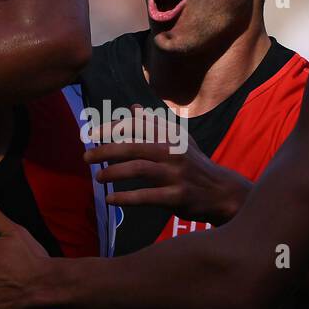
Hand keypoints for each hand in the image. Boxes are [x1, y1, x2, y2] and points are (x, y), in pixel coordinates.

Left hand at [85, 106, 250, 223]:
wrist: (221, 192)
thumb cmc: (195, 165)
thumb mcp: (180, 140)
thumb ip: (155, 125)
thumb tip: (133, 108)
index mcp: (171, 136)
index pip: (137, 125)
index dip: (111, 128)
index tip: (91, 134)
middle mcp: (173, 151)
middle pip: (133, 146)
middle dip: (106, 150)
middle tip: (87, 157)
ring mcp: (176, 174)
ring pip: (138, 169)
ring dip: (113, 173)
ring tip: (98, 177)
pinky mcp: (177, 196)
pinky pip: (146, 196)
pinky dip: (125, 198)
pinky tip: (110, 199)